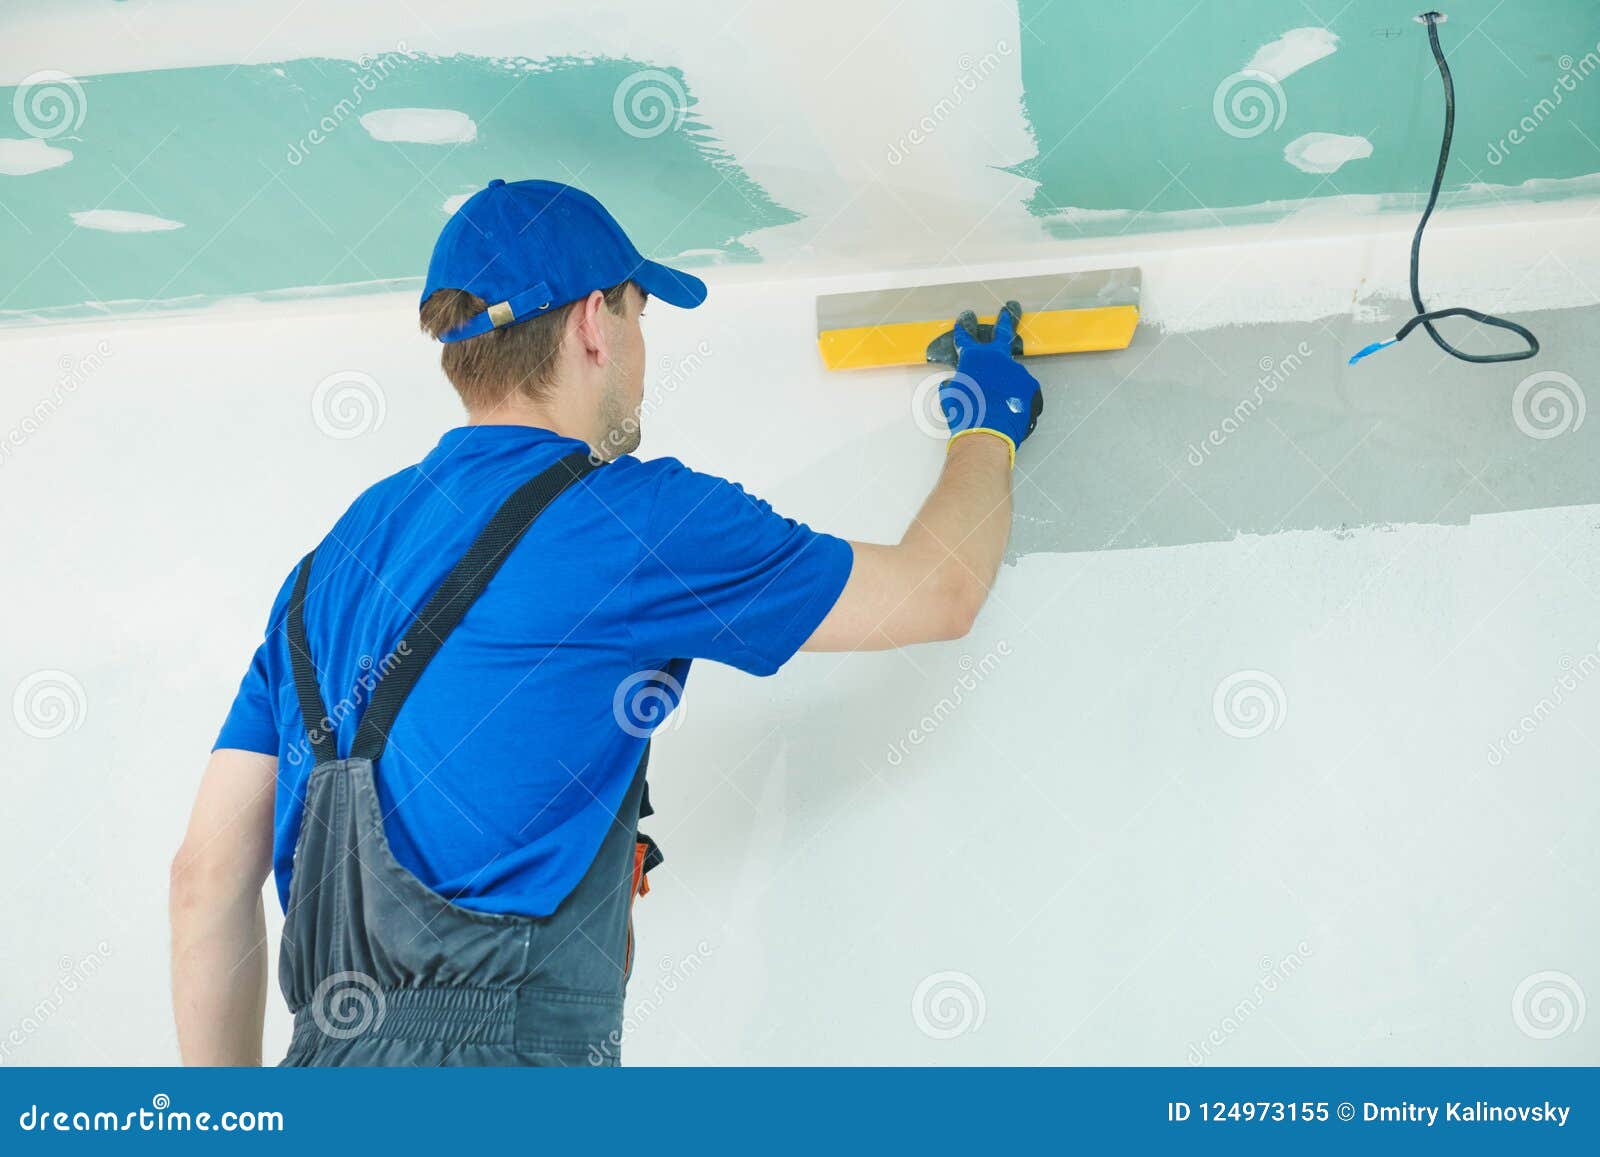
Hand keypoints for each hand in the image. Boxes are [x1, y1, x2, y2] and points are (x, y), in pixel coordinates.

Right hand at [940, 301, 1042, 465]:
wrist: (988, 432)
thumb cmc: (965, 414)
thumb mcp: (951, 396)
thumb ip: (956, 384)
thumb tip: (953, 385)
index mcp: (974, 358)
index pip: (966, 338)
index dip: (964, 329)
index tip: (965, 319)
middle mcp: (997, 358)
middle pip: (1003, 333)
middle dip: (1006, 319)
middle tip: (1010, 307)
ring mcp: (1016, 370)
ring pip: (1011, 374)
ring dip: (1006, 384)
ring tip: (998, 403)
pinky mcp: (1030, 385)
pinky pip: (1021, 390)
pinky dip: (1015, 397)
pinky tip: (1009, 410)